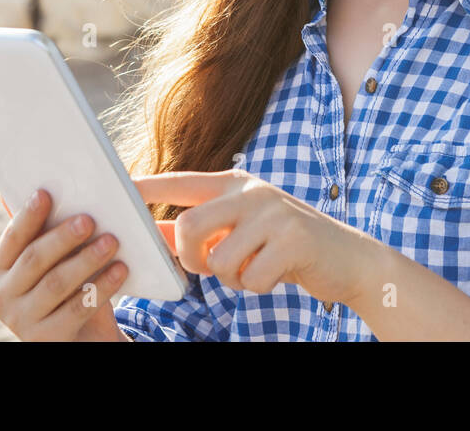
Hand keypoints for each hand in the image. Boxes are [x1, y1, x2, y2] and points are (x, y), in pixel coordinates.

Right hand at [0, 188, 130, 340]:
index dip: (28, 216)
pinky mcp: (46, 339)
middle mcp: (1, 296)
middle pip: (34, 259)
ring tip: (112, 241)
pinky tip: (120, 270)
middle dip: (63, 237)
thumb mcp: (53, 260)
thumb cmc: (67, 286)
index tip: (46, 193)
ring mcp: (21, 322)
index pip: (13, 238)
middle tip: (89, 219)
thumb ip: (44, 230)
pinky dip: (101, 287)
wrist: (81, 338)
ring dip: (86, 260)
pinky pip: (77, 309)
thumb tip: (39, 186)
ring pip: (56, 284)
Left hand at [133, 168, 375, 306]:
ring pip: (218, 260)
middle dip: (192, 258)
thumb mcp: (243, 228)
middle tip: (211, 265)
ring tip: (255, 267)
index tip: (119, 189)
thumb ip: (202, 226)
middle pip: (188, 227)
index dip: (148, 187)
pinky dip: (258, 287)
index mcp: (236, 184)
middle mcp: (251, 192)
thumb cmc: (286, 245)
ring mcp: (273, 213)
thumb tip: (153, 228)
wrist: (349, 259)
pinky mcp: (293, 240)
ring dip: (232, 277)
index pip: (181, 182)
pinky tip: (277, 274)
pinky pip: (250, 278)